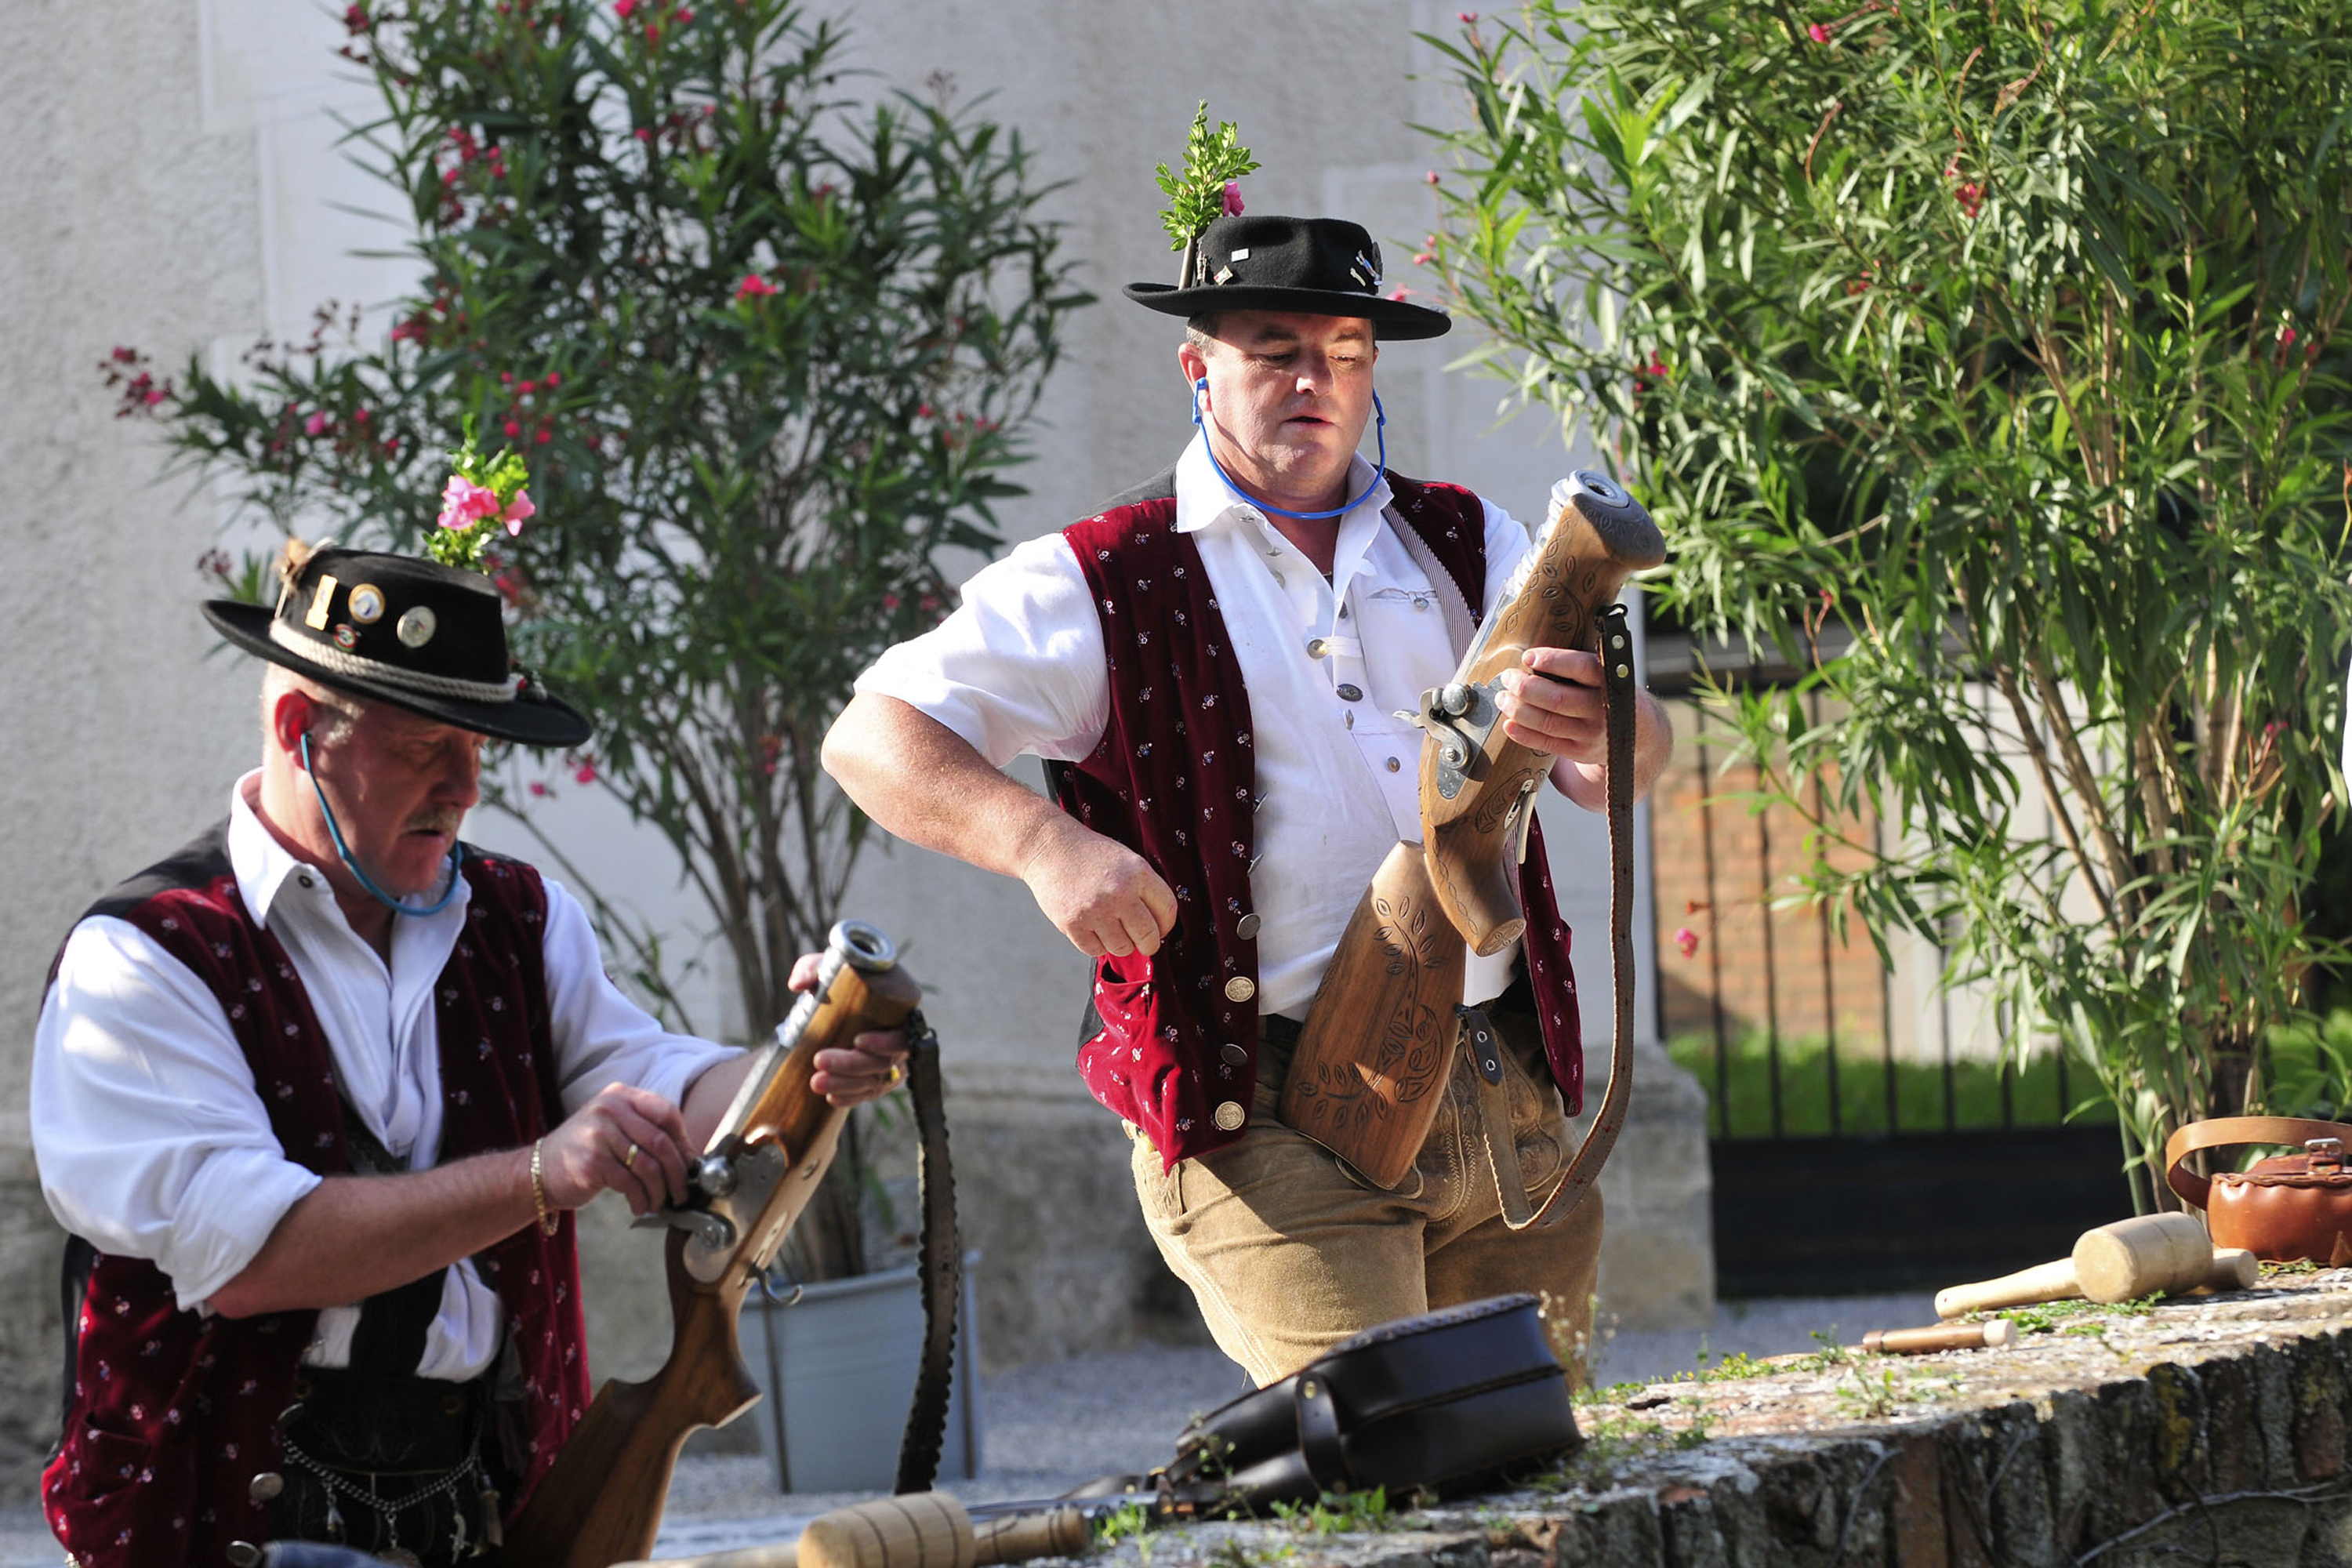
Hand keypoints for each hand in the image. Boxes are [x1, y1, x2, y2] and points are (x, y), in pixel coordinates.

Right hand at [537, 1082, 692, 1217]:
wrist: (538, 1170)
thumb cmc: (585, 1151)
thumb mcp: (613, 1127)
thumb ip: (645, 1130)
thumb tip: (689, 1156)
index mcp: (620, 1096)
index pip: (666, 1112)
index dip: (684, 1141)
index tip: (690, 1163)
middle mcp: (609, 1109)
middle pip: (660, 1142)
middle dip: (677, 1172)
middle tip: (682, 1191)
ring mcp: (598, 1134)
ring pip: (648, 1166)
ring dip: (660, 1191)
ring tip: (659, 1202)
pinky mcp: (592, 1162)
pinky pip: (630, 1184)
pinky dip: (641, 1200)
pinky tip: (640, 1206)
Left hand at [786, 951, 914, 1105]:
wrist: (832, 1007)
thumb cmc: (837, 982)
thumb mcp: (824, 969)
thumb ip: (812, 968)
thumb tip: (798, 984)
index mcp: (899, 1009)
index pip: (903, 1033)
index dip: (885, 1042)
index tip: (857, 1040)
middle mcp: (900, 1038)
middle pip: (885, 1061)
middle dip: (851, 1065)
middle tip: (819, 1060)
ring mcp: (891, 1062)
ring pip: (876, 1081)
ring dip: (846, 1084)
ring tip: (816, 1082)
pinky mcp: (878, 1078)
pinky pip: (869, 1094)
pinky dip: (851, 1098)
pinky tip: (831, 1098)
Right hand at [1019, 818, 1177, 959]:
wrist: (1050, 848)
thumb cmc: (1092, 855)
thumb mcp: (1127, 860)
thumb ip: (1144, 890)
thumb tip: (1158, 929)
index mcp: (1138, 873)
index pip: (1167, 911)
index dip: (1166, 925)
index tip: (1160, 929)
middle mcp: (1119, 893)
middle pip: (1148, 936)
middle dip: (1149, 944)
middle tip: (1143, 943)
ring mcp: (1095, 910)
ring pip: (1122, 948)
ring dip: (1121, 944)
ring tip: (1112, 929)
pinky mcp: (1072, 924)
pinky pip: (1096, 950)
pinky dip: (1098, 944)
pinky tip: (1094, 928)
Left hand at [1496, 647, 1607, 763]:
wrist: (1640, 733)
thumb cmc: (1612, 695)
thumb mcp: (1608, 676)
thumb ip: (1579, 667)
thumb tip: (1533, 658)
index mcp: (1611, 682)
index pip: (1581, 667)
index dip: (1552, 661)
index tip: (1527, 657)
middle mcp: (1603, 709)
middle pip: (1556, 699)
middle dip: (1524, 687)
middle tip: (1508, 677)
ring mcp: (1591, 734)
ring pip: (1546, 722)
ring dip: (1518, 709)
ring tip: (1503, 697)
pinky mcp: (1580, 751)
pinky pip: (1546, 744)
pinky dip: (1523, 734)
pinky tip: (1508, 723)